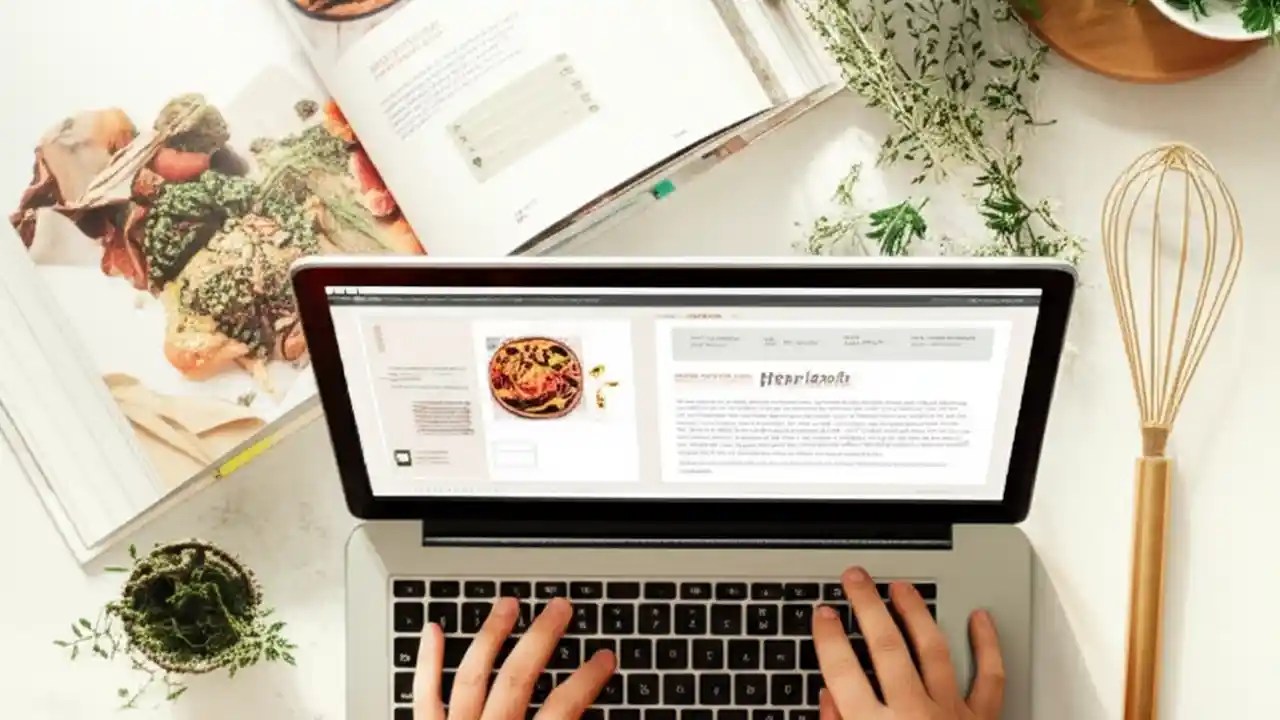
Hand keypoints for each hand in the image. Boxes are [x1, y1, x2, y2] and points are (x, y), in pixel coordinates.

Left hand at [414, 597, 616, 719]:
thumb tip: (586, 711)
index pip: (563, 708)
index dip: (587, 679)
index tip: (604, 658)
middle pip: (518, 678)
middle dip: (541, 638)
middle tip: (559, 608)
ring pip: (472, 676)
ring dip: (492, 636)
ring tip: (508, 605)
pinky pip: (424, 695)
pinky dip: (428, 660)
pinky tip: (433, 629)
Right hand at [813, 567, 1004, 719]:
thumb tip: (829, 698)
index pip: (843, 672)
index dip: (829, 638)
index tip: (823, 614)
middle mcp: (913, 715)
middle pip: (887, 646)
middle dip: (868, 605)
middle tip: (857, 578)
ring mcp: (950, 714)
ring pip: (933, 649)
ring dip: (917, 612)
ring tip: (902, 587)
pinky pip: (989, 677)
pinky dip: (987, 645)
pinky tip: (980, 619)